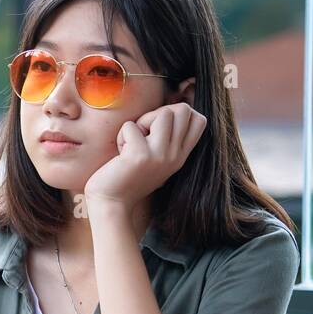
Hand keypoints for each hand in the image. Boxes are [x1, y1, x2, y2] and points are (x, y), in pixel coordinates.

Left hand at [81, 101, 206, 209]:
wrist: (112, 203)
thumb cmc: (129, 177)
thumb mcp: (158, 159)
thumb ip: (168, 140)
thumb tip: (173, 109)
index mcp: (180, 156)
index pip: (200, 120)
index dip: (179, 114)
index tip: (159, 128)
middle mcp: (175, 156)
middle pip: (184, 109)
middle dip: (160, 113)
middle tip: (144, 133)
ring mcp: (160, 155)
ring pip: (164, 112)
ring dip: (142, 122)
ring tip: (133, 142)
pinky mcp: (140, 155)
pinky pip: (131, 125)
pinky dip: (122, 136)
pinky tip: (121, 154)